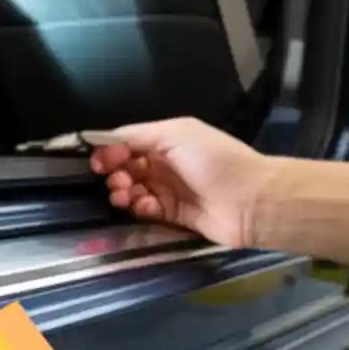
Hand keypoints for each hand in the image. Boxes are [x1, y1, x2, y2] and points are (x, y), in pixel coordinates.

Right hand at [91, 118, 277, 248]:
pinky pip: (147, 210)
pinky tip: (144, 206)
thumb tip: (105, 140)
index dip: (109, 151)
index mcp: (168, 139)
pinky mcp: (174, 215)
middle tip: (117, 181)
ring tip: (125, 195)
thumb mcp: (176, 134)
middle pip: (127, 167)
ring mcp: (171, 190)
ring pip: (134, 190)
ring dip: (124, 192)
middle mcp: (167, 163)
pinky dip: (140, 208)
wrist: (250, 200)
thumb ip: (138, 135)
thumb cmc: (215, 160)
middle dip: (115, 173)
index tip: (98, 161)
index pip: (128, 143)